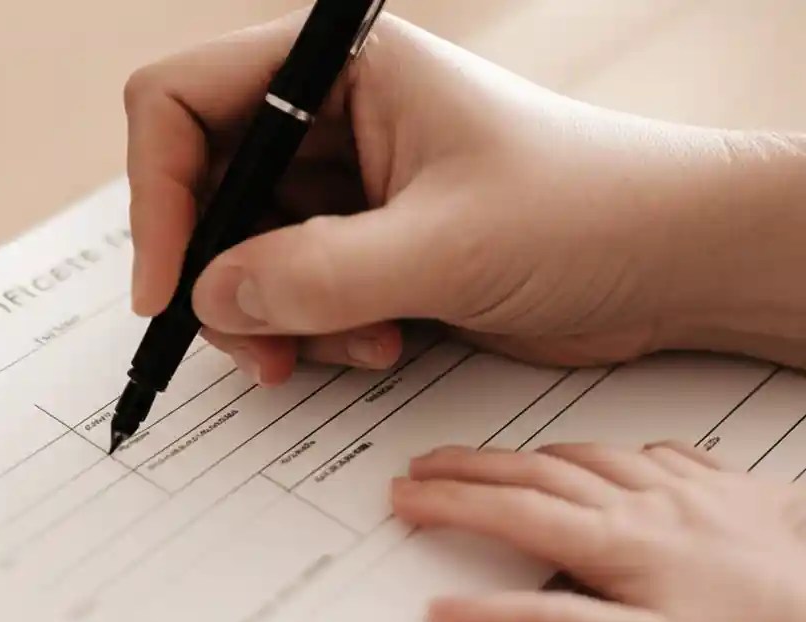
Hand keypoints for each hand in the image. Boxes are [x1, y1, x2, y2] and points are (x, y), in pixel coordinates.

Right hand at [123, 11, 805, 382]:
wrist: (671, 266)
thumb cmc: (589, 213)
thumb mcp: (448, 245)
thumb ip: (318, 272)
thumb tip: (209, 295)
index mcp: (338, 67)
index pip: (182, 101)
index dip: (157, 193)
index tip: (165, 286)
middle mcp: (325, 117)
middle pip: (201, 190)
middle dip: (220, 277)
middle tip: (257, 346)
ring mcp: (339, 184)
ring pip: (238, 254)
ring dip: (276, 318)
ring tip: (356, 347)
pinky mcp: (357, 244)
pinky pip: (285, 292)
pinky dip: (311, 334)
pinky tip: (383, 345)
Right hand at [390, 440, 805, 621]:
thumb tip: (463, 614)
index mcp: (616, 542)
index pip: (508, 512)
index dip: (447, 502)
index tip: (404, 496)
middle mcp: (647, 504)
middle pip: (536, 472)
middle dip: (470, 466)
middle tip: (426, 465)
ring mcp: (689, 490)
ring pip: (593, 454)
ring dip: (534, 454)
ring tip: (503, 459)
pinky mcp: (731, 489)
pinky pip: (662, 452)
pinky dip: (621, 451)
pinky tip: (620, 457)